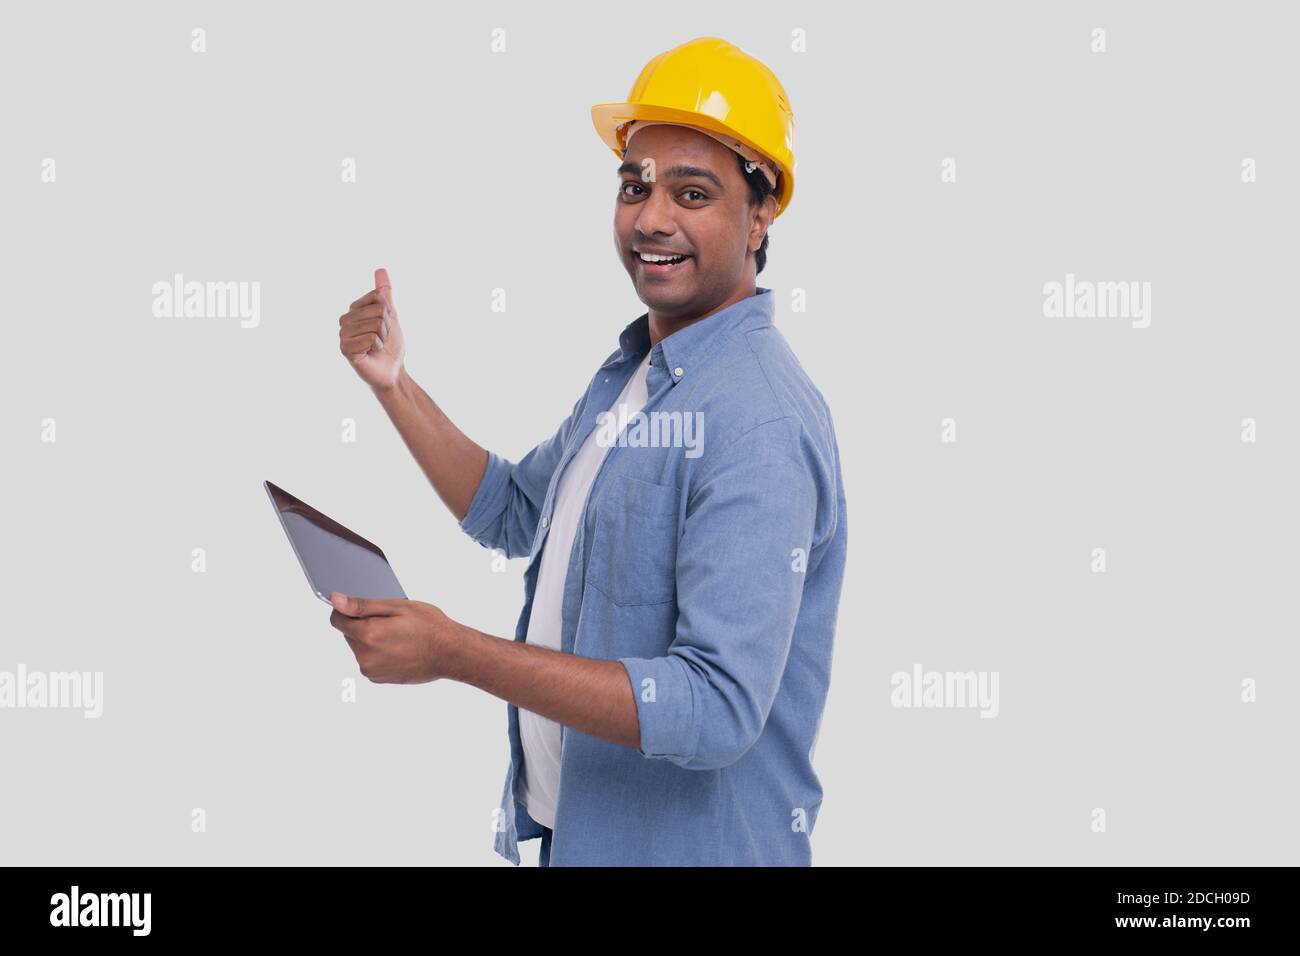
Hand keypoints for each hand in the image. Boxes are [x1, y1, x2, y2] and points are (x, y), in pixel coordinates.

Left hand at [328, 593, 461, 683]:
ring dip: (371, 639)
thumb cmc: (431, 627)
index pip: (337, 620)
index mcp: (369, 635)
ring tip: (398, 636)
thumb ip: (363, 605)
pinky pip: (369, 660)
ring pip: (359, 647)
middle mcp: (366, 656)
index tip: (365, 608)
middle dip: (363, 625)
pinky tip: (398, 648)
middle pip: (349, 634)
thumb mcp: (398, 607)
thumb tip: (336, 600)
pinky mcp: (378, 678)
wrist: (451, 654)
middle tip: (392, 622)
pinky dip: (378, 652)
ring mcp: (372, 670)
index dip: (347, 610)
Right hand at [338, 267, 406, 392]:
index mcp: (354, 310)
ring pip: (375, 324)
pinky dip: (377, 347)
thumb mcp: (390, 315)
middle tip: (381, 339)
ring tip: (376, 347)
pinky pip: (370, 338)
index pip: (377, 296)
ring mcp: (343, 335)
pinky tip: (370, 354)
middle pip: (378, 310)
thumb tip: (381, 269)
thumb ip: (384, 294)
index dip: (388, 313)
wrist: (392, 371)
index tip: (384, 327)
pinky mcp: (345, 349)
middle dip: (387, 327)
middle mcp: (345, 320)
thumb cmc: (390, 345)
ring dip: (382, 338)